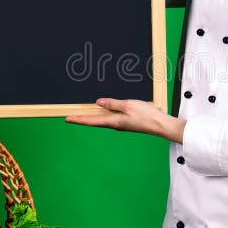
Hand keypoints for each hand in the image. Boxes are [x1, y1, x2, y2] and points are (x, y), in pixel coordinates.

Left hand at [66, 98, 185, 143]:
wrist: (160, 125)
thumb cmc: (146, 116)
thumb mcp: (128, 105)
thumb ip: (112, 103)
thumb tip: (98, 102)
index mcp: (113, 121)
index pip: (91, 121)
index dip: (79, 119)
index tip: (67, 119)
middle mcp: (115, 124)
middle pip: (95, 121)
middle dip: (83, 118)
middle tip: (72, 116)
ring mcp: (121, 123)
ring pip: (103, 119)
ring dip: (93, 116)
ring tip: (83, 112)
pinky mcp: (127, 122)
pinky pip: (112, 117)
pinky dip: (104, 114)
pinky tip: (104, 109)